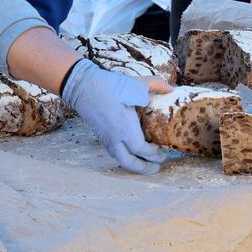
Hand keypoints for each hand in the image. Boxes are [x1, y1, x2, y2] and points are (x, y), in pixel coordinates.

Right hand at [61, 59, 170, 174]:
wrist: (81, 86)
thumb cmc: (109, 86)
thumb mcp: (135, 83)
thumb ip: (155, 85)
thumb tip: (170, 89)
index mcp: (124, 128)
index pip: (141, 150)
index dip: (153, 155)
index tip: (163, 152)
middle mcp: (114, 138)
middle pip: (129, 162)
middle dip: (144, 168)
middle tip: (156, 168)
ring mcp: (105, 138)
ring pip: (120, 159)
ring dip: (134, 164)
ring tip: (146, 162)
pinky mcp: (100, 135)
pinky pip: (114, 152)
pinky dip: (125, 157)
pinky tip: (131, 151)